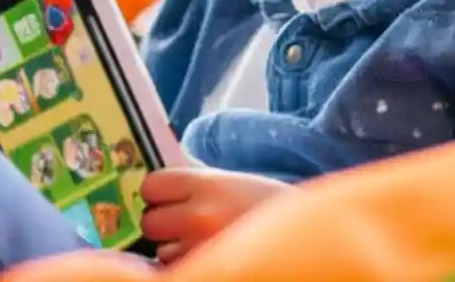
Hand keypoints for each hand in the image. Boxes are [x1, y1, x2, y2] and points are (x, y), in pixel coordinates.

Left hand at [140, 168, 292, 263]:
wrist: (304, 239)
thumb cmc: (267, 209)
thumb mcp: (232, 183)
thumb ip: (195, 181)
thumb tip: (154, 184)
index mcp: (208, 185)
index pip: (151, 186)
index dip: (157, 193)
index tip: (166, 197)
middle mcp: (201, 216)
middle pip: (150, 221)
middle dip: (162, 223)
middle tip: (183, 223)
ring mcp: (201, 250)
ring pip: (161, 252)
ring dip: (175, 249)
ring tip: (204, 243)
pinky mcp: (206, 273)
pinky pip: (176, 271)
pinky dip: (185, 267)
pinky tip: (207, 258)